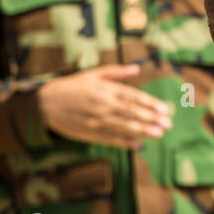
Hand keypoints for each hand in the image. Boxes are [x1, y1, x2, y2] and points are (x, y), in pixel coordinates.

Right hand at [37, 64, 172, 148]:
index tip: (164, 109)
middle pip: (131, 113)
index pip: (132, 97)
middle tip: (168, 123)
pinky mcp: (89, 133)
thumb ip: (116, 73)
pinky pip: (110, 139)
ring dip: (143, 131)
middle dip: (151, 118)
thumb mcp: (93, 75)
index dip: (149, 103)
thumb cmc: (73, 86)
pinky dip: (124, 142)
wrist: (45, 103)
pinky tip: (138, 145)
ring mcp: (96, 121)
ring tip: (159, 133)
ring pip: (123, 126)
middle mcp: (102, 105)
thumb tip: (137, 69)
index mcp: (105, 90)